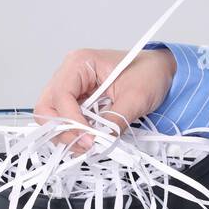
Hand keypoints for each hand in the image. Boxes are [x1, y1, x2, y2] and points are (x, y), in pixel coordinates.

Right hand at [34, 48, 176, 150]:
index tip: (89, 139)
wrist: (161, 71)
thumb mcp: (136, 97)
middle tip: (85, 144)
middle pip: (47, 107)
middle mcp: (69, 74)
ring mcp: (72, 89)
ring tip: (90, 145)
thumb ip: (115, 120)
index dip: (71, 121)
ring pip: (52, 118)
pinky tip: (90, 139)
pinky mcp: (77, 102)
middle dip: (62, 130)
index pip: (60, 95)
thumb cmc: (149, 73)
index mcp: (80, 63)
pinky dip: (74, 134)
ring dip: (67, 135)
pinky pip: (65, 121)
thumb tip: (99, 140)